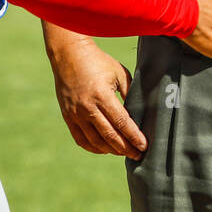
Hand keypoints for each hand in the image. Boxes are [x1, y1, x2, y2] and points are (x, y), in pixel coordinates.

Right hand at [48, 36, 146, 159]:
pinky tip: (104, 149)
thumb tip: (139, 113)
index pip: (121, 122)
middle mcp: (87, 107)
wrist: (69, 55)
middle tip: (138, 155)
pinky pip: (80, 139)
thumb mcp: (119, 73)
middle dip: (125, 148)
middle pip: (109, 135)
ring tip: (124, 153)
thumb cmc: (99, 62)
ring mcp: (75, 113)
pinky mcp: (67, 116)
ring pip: (94, 141)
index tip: (144, 146)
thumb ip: (129, 93)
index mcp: (102, 95)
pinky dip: (93, 147)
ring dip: (111, 150)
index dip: (134, 136)